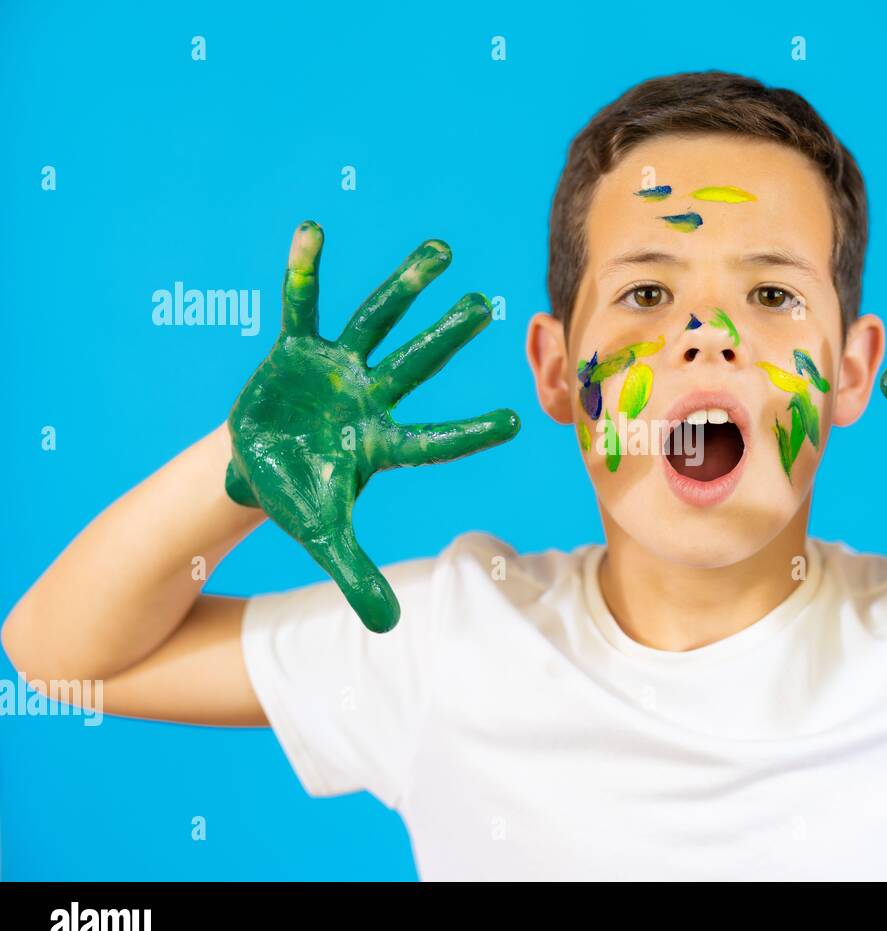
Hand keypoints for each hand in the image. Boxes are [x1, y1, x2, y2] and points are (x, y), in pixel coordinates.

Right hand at [225, 221, 519, 631]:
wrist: (255, 467)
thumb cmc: (298, 497)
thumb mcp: (323, 535)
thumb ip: (356, 575)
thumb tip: (388, 626)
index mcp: (380, 442)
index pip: (433, 439)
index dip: (469, 433)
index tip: (515, 421)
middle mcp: (369, 397)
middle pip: (415, 364)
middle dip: (448, 336)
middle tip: (490, 305)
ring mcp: (335, 369)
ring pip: (376, 322)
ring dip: (404, 286)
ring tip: (441, 251)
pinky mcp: (295, 350)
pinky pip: (299, 306)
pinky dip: (303, 272)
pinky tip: (315, 231)